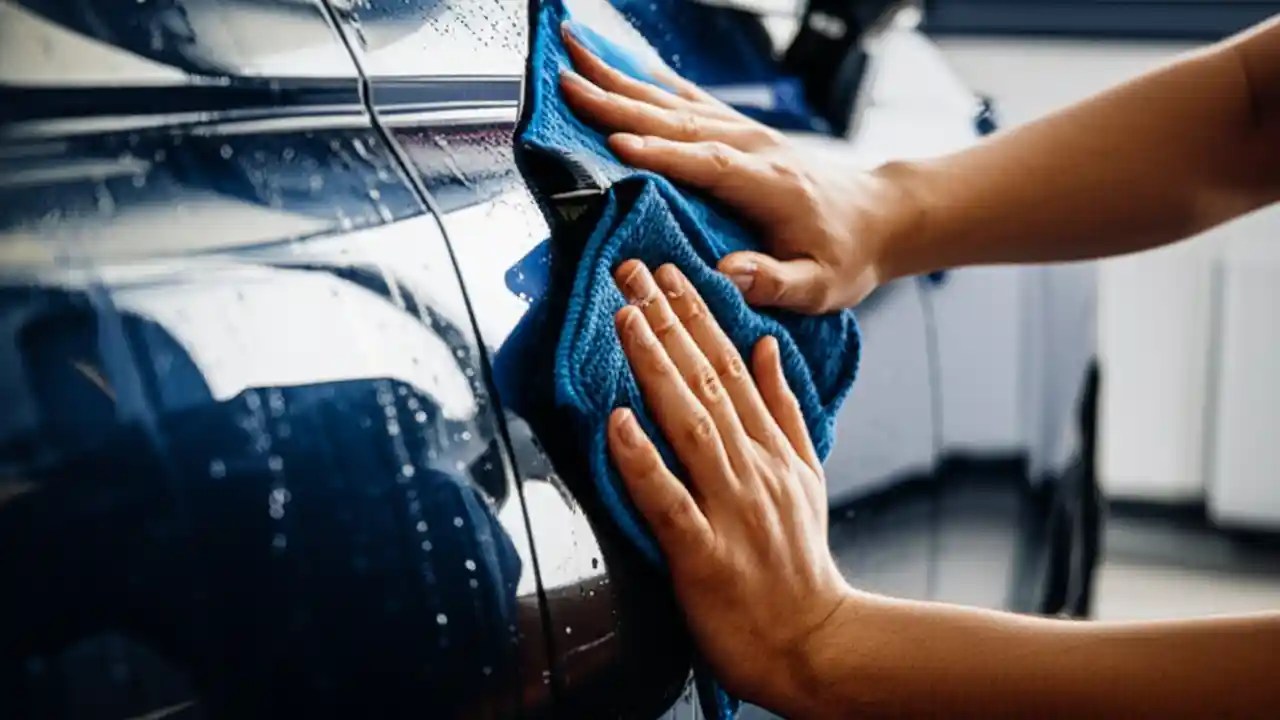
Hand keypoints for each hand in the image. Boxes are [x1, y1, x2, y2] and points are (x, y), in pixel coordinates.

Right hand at [561, 24, 911, 311]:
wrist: (880, 218)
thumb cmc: (845, 257)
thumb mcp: (819, 286)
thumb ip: (775, 282)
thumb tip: (728, 274)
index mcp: (768, 184)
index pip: (708, 164)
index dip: (662, 154)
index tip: (613, 145)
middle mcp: (753, 148)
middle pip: (677, 120)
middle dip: (618, 103)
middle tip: (566, 83)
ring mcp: (746, 134)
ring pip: (673, 103)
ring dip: (620, 81)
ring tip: (575, 56)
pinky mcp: (740, 133)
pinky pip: (687, 101)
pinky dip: (649, 83)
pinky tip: (620, 67)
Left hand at [605, 259, 851, 714]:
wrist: (814, 641)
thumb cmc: (799, 560)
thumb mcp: (806, 474)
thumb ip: (784, 409)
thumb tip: (768, 347)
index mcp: (770, 447)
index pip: (730, 364)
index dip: (696, 313)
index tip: (668, 269)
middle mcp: (751, 466)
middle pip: (705, 379)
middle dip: (666, 319)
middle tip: (631, 268)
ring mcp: (729, 506)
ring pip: (688, 424)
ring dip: (655, 367)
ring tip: (625, 319)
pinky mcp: (702, 552)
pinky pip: (666, 499)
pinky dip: (641, 459)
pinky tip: (616, 420)